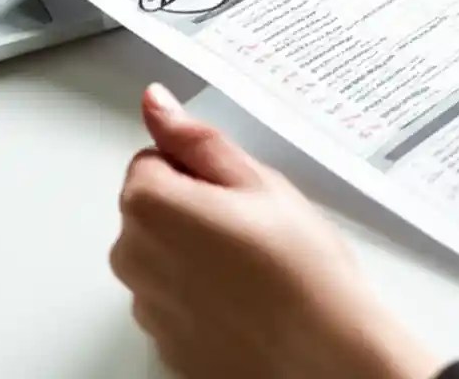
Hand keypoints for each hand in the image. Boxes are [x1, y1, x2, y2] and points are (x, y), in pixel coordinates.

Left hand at [110, 84, 441, 378]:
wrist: (325, 357)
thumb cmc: (301, 271)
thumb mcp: (258, 182)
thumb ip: (196, 140)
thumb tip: (157, 104)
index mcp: (150, 205)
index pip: (152, 159)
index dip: (200, 170)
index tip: (236, 190)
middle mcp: (133, 257)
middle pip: (152, 208)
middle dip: (193, 209)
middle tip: (253, 227)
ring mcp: (146, 306)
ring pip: (164, 256)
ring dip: (197, 255)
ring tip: (255, 268)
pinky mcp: (164, 343)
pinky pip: (175, 301)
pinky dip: (202, 298)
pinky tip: (246, 301)